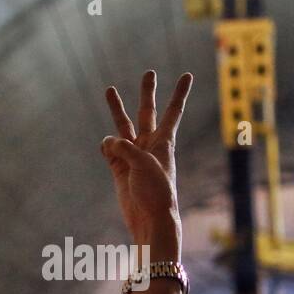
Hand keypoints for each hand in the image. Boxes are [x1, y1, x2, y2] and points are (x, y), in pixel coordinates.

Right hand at [102, 70, 192, 248]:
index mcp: (164, 141)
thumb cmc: (155, 192)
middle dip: (148, 92)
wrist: (150, 220)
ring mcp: (133, 155)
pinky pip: (109, 148)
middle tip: (149, 72)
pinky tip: (107, 151)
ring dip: (116, 108)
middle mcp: (149, 144)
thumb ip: (124, 147)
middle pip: (147, 112)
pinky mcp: (119, 167)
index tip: (188, 75)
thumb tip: (107, 143)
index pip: (173, 111)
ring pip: (123, 125)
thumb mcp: (142, 164)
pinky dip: (106, 146)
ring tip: (109, 89)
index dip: (179, 93)